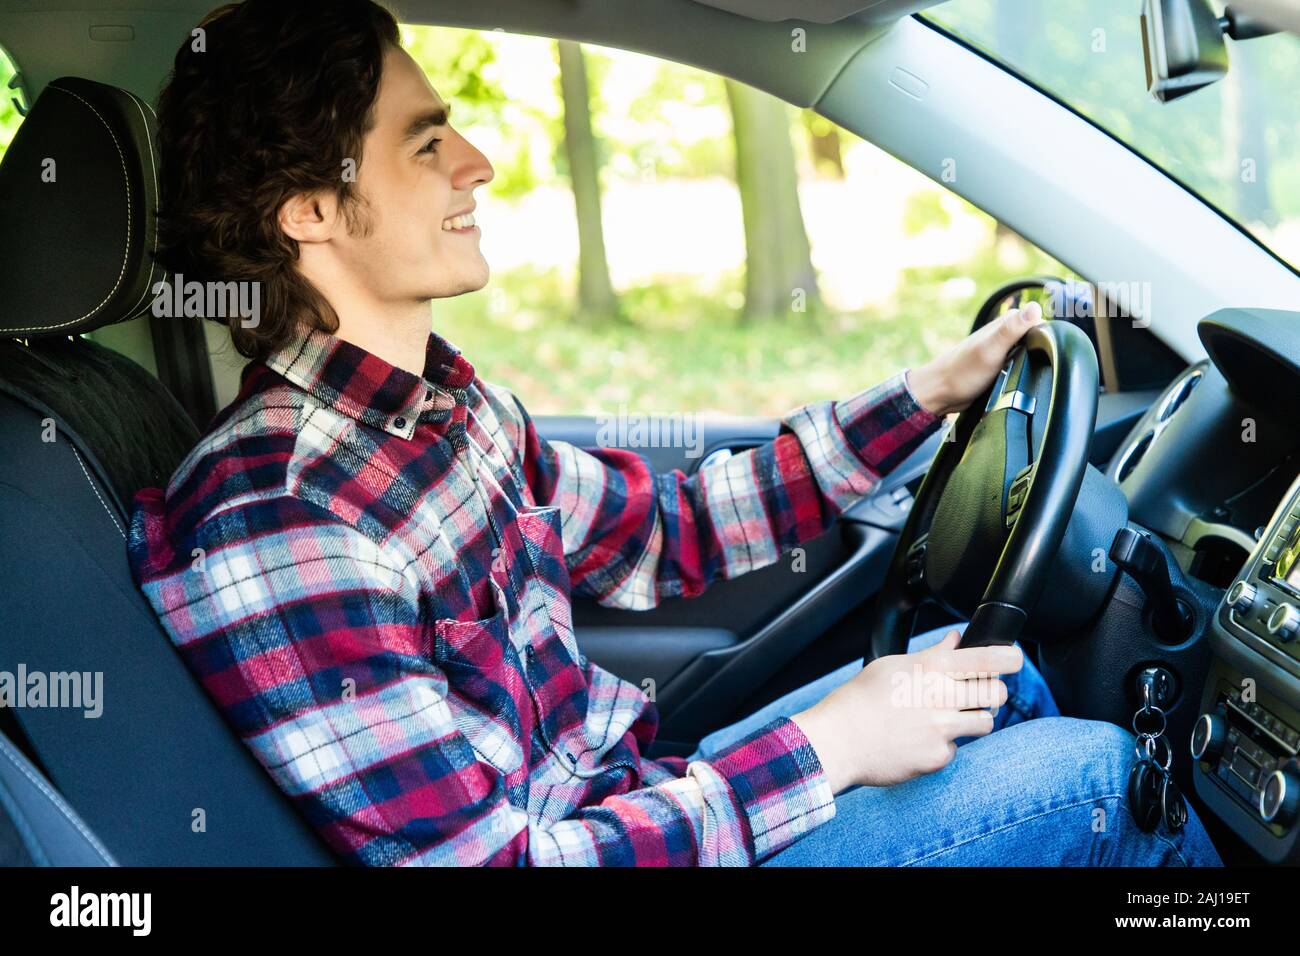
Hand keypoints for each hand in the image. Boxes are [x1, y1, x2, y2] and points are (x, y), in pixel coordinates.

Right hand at [790, 631, 1023, 792]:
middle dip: (991, 692)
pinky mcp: (939, 757)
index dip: (1011, 658)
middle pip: (997, 692)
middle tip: (974, 693)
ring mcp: (943, 729)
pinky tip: (920, 739)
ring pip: (985, 722)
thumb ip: (933, 654)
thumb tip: (957, 640)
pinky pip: (958, 748)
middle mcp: (942, 697)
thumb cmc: (861, 699)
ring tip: (944, 718)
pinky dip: (945, 743)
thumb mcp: (895, 665)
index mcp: (931, 668)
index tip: (1013, 659)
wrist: (839, 740)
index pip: (990, 658)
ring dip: (973, 719)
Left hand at [906, 301, 1044, 416]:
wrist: (939, 394)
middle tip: (1045, 366)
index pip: (1037, 320)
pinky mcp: (997, 367)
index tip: (1052, 349)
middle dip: (1042, 349)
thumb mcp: (991, 349)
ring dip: (1032, 361)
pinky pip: (1018, 366)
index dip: (1048, 334)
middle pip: (1034, 337)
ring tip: (1035, 374)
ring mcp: (1000, 351)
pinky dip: (1022, 371)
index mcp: (1003, 325)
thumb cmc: (962, 373)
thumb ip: (1012, 329)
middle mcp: (1002, 335)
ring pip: (1027, 352)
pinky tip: (1024, 380)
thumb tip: (1035, 307)